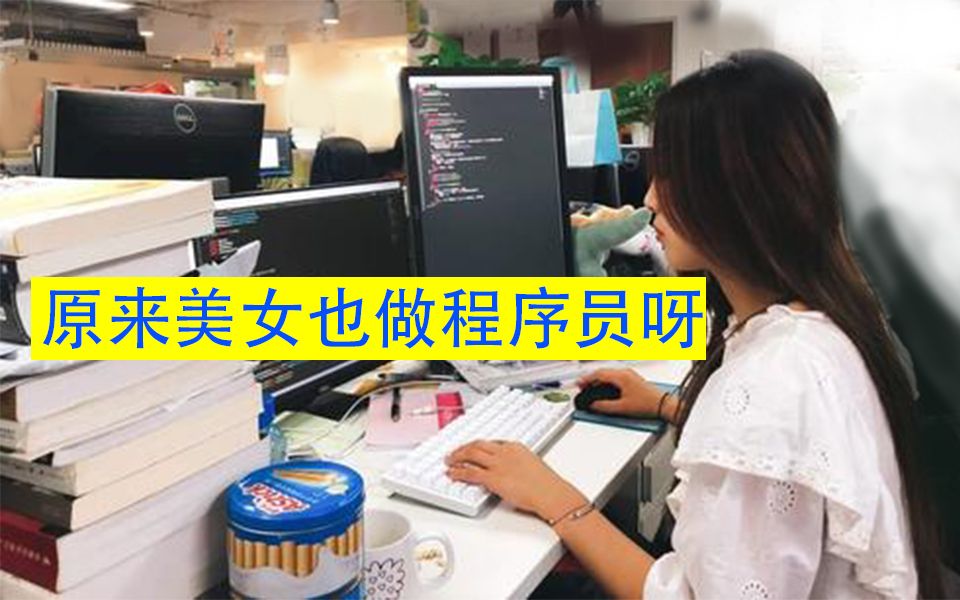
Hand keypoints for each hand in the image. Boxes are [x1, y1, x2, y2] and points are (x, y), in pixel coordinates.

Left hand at [445, 441, 586, 521]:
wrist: (550, 492)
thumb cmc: (546, 484)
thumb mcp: (533, 466)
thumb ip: (519, 464)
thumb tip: (513, 471)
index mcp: (516, 447)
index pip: (491, 443)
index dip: (478, 446)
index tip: (473, 449)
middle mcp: (504, 452)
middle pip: (478, 445)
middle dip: (464, 448)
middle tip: (455, 452)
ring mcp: (497, 464)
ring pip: (470, 455)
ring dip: (457, 457)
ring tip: (449, 461)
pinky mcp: (492, 478)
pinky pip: (470, 472)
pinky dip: (458, 472)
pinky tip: (452, 474)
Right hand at [576, 368, 670, 419]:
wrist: (663, 405)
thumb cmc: (648, 404)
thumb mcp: (622, 408)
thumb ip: (604, 406)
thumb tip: (593, 405)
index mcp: (622, 376)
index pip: (599, 374)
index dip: (586, 379)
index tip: (579, 384)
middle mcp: (626, 372)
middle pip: (603, 372)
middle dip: (591, 379)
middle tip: (582, 386)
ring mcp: (630, 374)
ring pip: (609, 374)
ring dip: (599, 380)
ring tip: (591, 388)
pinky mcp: (633, 379)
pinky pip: (615, 376)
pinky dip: (606, 381)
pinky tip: (604, 388)